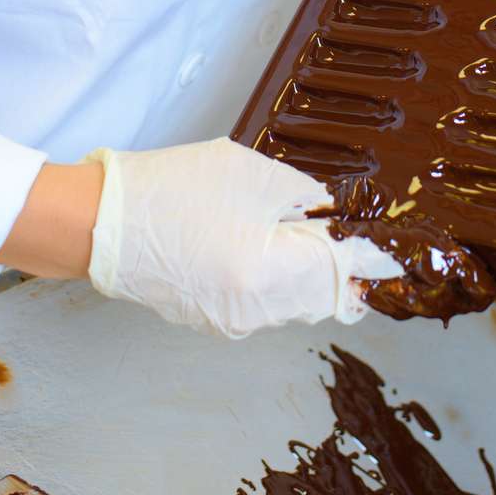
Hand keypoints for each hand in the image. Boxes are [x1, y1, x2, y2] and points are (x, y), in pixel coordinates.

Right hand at [82, 136, 403, 336]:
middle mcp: (254, 311)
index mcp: (267, 273)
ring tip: (319, 238)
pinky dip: (282, 283)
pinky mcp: (212, 319)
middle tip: (358, 238)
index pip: (340, 270)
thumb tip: (332, 215)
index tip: (393, 250)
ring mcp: (231, 321)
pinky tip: (277, 250)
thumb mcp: (248, 172)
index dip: (369, 256)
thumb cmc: (172, 189)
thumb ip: (300, 195)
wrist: (102, 223)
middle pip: (322, 296)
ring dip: (314, 277)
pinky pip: (266, 306)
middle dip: (344, 269)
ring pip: (296, 304)